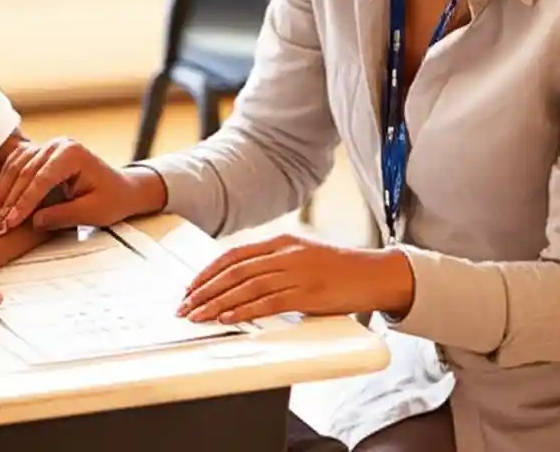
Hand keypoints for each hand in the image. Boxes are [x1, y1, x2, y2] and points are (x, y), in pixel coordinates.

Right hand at [0, 137, 165, 232]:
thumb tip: (33, 222)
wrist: (121, 189)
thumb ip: (63, 216)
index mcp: (73, 153)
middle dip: (10, 199)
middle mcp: (58, 144)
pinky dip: (5, 182)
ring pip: (16, 166)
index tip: (11, 223)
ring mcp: (48, 146)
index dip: (24, 202)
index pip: (41, 179)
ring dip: (3, 190)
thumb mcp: (92, 213)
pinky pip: (16, 164)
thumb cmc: (112, 200)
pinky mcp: (41, 154)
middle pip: (25, 172)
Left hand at [177, 234, 413, 323]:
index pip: (233, 256)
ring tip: (198, 316)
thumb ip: (273, 265)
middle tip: (185, 306)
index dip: (207, 272)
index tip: (190, 288)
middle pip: (234, 272)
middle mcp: (285, 254)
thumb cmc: (338, 270)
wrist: (375, 274)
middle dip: (205, 291)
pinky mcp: (308, 294)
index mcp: (281, 242)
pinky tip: (228, 317)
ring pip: (246, 287)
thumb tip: (240, 282)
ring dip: (217, 303)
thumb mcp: (301, 257)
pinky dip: (244, 310)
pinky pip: (268, 302)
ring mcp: (297, 273)